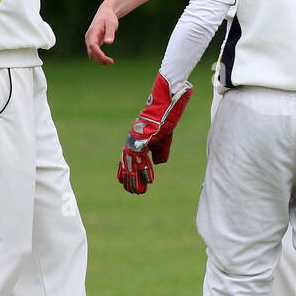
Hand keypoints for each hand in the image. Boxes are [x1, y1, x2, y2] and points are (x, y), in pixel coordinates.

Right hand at [85, 5, 118, 65]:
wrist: (105, 13)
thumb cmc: (109, 18)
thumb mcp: (111, 24)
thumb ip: (110, 33)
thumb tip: (109, 42)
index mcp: (93, 32)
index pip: (92, 45)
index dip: (97, 52)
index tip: (104, 57)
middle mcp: (89, 37)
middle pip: (91, 51)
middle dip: (100, 58)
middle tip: (112, 62)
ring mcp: (90, 41)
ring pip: (91, 54)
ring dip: (99, 60)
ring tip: (111, 62)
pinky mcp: (93, 43)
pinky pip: (94, 53)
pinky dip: (99, 58)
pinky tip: (107, 60)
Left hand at [118, 73, 191, 193]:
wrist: (167, 104)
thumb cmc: (166, 118)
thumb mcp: (164, 138)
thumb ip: (160, 151)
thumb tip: (157, 163)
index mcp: (136, 139)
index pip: (129, 159)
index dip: (128, 172)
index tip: (127, 184)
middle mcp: (133, 140)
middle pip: (128, 164)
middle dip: (130, 179)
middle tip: (133, 192)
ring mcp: (136, 139)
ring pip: (132, 163)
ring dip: (135, 179)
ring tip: (138, 191)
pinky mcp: (142, 138)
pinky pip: (141, 158)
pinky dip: (145, 170)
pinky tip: (149, 181)